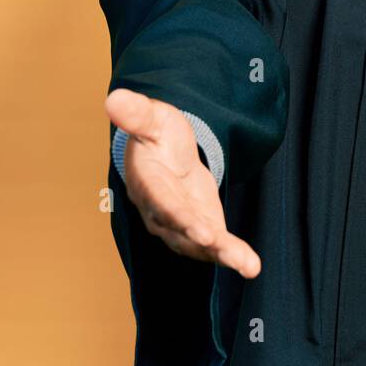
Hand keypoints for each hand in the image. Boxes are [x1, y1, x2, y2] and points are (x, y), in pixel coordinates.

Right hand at [105, 88, 260, 278]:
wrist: (165, 151)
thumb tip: (114, 99)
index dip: (178, 216)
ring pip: (198, 244)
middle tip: (220, 247)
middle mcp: (160, 211)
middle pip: (180, 229)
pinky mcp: (200, 228)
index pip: (162, 201)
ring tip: (248, 265)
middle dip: (200, 240)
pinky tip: (252, 267)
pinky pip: (214, 245)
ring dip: (222, 255)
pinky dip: (233, 256)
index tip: (199, 229)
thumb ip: (137, 113)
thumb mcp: (152, 118)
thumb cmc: (157, 133)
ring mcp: (179, 224)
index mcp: (147, 182)